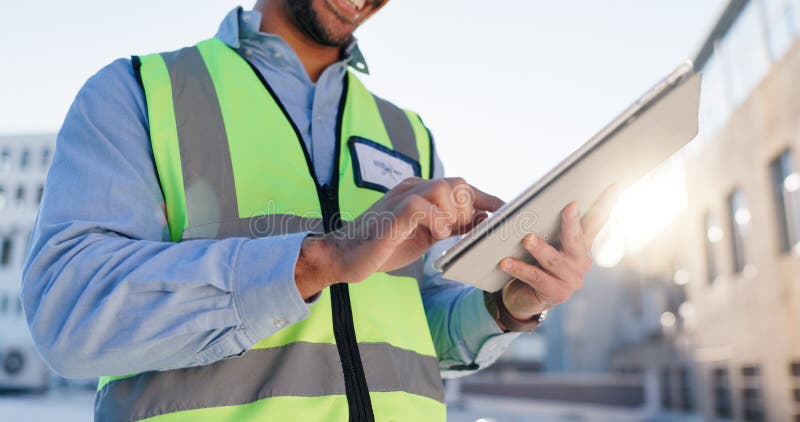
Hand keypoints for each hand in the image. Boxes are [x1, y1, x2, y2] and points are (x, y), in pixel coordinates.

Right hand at [295, 177, 503, 298]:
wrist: (345, 255)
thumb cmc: (383, 246)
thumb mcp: (425, 235)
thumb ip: (450, 225)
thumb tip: (481, 218)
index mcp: (420, 192)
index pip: (460, 187)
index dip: (485, 198)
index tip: (506, 212)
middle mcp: (412, 189)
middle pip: (458, 183)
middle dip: (468, 209)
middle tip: (460, 233)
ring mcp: (401, 198)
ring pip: (443, 188)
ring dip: (453, 214)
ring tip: (445, 234)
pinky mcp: (391, 214)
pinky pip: (421, 206)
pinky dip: (435, 220)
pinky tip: (436, 235)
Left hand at [497, 185, 619, 320]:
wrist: (523, 298)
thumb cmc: (534, 264)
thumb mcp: (546, 244)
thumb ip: (548, 227)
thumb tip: (537, 201)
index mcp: (581, 246)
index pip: (595, 222)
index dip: (606, 204)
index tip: (616, 185)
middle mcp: (580, 263)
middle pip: (576, 239)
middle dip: (572, 223)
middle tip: (569, 207)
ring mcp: (570, 280)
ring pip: (554, 260)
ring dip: (540, 248)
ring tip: (527, 239)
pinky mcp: (555, 293)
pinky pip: (535, 277)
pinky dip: (519, 268)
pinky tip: (506, 262)